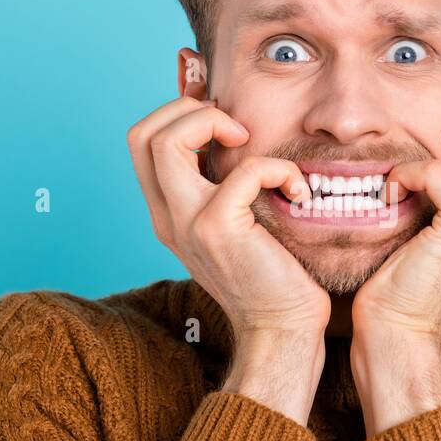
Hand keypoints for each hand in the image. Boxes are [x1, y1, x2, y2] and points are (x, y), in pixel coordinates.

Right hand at [127, 96, 329, 421]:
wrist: (282, 329)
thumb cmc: (273, 278)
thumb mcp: (237, 226)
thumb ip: (225, 189)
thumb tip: (241, 140)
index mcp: (169, 213)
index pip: (142, 142)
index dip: (178, 114)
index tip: (225, 124)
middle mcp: (168, 217)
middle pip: (143, 133)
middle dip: (189, 110)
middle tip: (236, 130)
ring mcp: (188, 223)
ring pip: (167, 141)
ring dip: (215, 123)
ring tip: (252, 146)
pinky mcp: (218, 229)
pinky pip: (244, 170)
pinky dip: (278, 169)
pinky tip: (298, 193)